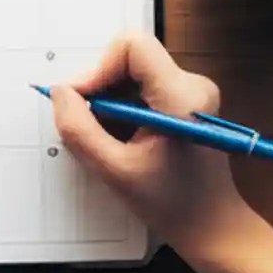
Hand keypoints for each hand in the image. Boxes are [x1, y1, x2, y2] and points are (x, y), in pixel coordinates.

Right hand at [51, 32, 249, 257]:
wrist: (212, 226)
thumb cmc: (174, 205)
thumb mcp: (115, 171)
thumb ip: (80, 130)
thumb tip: (60, 93)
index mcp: (182, 97)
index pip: (132, 47)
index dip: (98, 68)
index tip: (82, 101)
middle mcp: (191, 84)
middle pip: (129, 58)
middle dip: (100, 87)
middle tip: (88, 125)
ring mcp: (191, 90)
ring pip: (131, 72)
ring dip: (110, 100)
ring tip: (109, 139)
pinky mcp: (185, 99)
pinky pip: (140, 86)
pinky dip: (121, 107)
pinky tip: (123, 138)